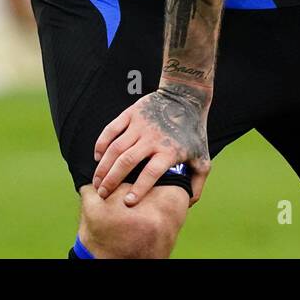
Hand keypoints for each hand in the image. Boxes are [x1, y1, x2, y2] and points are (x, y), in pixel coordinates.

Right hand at [92, 84, 211, 206]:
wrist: (186, 97)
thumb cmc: (193, 131)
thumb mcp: (202, 157)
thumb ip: (197, 182)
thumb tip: (188, 203)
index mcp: (169, 151)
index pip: (151, 173)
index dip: (139, 189)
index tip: (128, 203)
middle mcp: (152, 138)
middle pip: (127, 162)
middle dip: (112, 181)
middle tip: (103, 195)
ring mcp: (140, 125)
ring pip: (115, 149)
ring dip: (103, 167)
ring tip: (97, 182)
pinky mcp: (131, 113)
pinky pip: (110, 130)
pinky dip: (101, 144)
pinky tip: (97, 158)